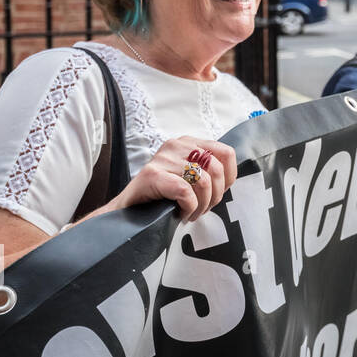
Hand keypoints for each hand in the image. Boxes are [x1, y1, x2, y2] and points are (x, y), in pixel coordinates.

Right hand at [98, 135, 237, 222]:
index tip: (218, 193)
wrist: (126, 211)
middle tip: (203, 210)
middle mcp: (177, 145)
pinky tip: (181, 214)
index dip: (229, 177)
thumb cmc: (162, 195)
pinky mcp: (152, 175)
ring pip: (203, 182)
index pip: (226, 153)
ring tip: (192, 214)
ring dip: (202, 205)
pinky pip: (185, 192)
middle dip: (215, 196)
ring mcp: (163, 158)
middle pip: (217, 169)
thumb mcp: (189, 177)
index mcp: (189, 142)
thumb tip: (230, 179)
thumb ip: (208, 171)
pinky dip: (189, 208)